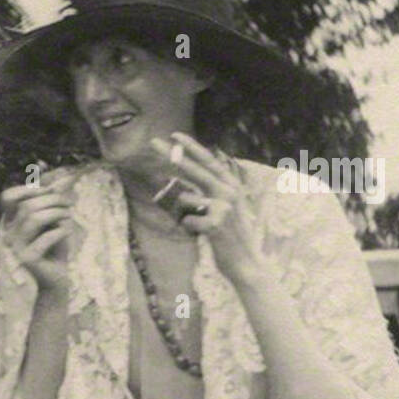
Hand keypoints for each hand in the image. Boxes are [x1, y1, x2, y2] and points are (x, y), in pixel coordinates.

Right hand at [0, 168, 78, 294]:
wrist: (57, 277)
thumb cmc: (56, 246)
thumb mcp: (54, 218)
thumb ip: (53, 199)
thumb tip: (61, 176)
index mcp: (12, 222)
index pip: (8, 197)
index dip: (28, 189)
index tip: (50, 191)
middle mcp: (9, 233)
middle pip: (27, 205)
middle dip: (52, 200)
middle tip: (69, 203)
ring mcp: (16, 246)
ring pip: (34, 218)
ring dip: (56, 212)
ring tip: (69, 215)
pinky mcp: (27, 258)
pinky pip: (46, 237)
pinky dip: (60, 230)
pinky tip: (67, 232)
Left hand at [150, 134, 270, 286]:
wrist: (246, 263)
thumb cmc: (231, 235)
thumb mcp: (225, 207)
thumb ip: (208, 192)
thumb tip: (180, 182)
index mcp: (231, 185)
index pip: (208, 160)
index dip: (191, 147)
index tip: (174, 135)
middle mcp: (228, 191)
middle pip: (194, 169)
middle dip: (171, 155)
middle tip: (152, 143)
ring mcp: (222, 207)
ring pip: (184, 200)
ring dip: (185, 213)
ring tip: (201, 225)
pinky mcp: (214, 225)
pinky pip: (186, 221)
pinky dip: (189, 229)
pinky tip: (204, 235)